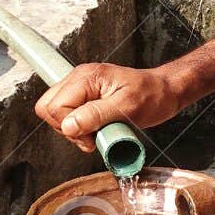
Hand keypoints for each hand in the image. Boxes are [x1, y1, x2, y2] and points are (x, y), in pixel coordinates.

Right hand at [34, 62, 186, 152]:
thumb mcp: (127, 106)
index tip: (92, 137)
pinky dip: (79, 129)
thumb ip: (96, 114)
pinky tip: (97, 131)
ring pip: (56, 114)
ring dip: (74, 131)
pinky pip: (68, 116)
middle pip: (48, 108)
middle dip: (66, 128)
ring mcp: (81, 88)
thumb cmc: (152, 95)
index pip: (55, 106)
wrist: (166, 91)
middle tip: (91, 137)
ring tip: (99, 133)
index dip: (70, 127)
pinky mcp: (86, 98)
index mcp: (86, 77)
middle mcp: (79, 79)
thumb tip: (68, 125)